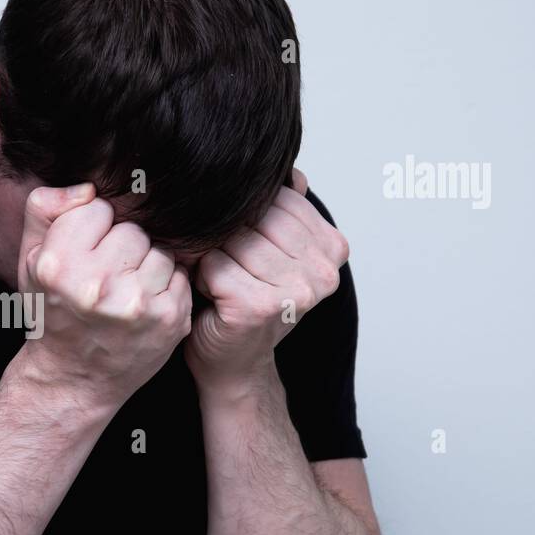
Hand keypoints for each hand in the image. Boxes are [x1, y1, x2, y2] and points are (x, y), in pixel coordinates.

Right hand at [17, 183, 192, 412]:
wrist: (74, 379)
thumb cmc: (53, 312)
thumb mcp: (30, 260)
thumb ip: (45, 208)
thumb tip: (88, 186)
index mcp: (58, 266)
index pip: (96, 207)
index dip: (92, 226)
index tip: (85, 252)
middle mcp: (97, 286)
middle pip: (131, 227)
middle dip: (122, 244)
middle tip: (107, 274)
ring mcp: (137, 304)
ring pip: (159, 248)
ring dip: (146, 262)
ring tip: (126, 287)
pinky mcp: (170, 319)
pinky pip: (179, 273)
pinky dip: (164, 283)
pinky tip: (143, 302)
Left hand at [185, 169, 349, 389]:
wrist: (233, 363)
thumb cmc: (246, 302)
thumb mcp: (272, 250)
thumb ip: (284, 210)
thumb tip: (290, 171)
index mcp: (332, 248)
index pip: (280, 199)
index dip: (249, 214)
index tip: (246, 244)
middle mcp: (322, 271)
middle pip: (256, 216)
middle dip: (228, 233)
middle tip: (228, 264)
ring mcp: (295, 291)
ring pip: (232, 238)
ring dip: (213, 255)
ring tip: (219, 279)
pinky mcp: (259, 306)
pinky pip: (214, 264)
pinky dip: (201, 275)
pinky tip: (210, 293)